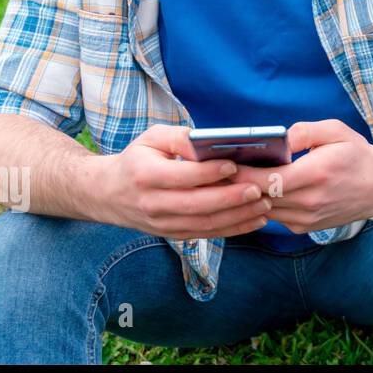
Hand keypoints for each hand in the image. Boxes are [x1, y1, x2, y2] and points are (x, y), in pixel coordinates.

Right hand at [100, 124, 272, 238]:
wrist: (108, 194)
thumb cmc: (137, 159)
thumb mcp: (152, 139)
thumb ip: (180, 138)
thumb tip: (210, 141)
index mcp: (145, 175)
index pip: (181, 176)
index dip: (208, 172)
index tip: (234, 164)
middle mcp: (153, 203)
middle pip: (196, 204)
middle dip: (230, 198)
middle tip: (258, 189)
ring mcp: (162, 223)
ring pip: (204, 223)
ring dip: (238, 216)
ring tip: (264, 205)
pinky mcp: (173, 234)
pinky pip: (206, 234)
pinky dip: (233, 229)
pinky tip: (255, 220)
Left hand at [228, 120, 372, 233]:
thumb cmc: (358, 154)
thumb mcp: (336, 131)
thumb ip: (304, 131)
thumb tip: (277, 138)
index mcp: (316, 174)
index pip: (268, 179)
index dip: (241, 173)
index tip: (223, 163)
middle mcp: (310, 201)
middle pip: (260, 197)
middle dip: (236, 185)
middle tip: (215, 172)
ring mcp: (308, 218)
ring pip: (264, 210)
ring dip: (246, 198)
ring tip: (228, 181)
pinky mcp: (306, 227)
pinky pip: (274, 217)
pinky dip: (262, 205)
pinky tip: (254, 192)